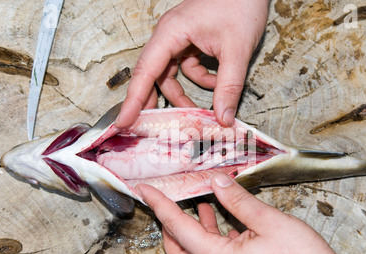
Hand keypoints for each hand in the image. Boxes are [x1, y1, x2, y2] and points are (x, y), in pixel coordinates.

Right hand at [115, 0, 269, 127]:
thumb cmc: (241, 4)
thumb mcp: (237, 50)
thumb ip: (229, 87)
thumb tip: (223, 119)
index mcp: (171, 33)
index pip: (145, 72)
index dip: (133, 100)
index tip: (124, 122)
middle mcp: (170, 36)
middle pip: (153, 75)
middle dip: (154, 101)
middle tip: (153, 128)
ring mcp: (180, 38)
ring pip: (171, 74)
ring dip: (183, 95)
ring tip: (197, 114)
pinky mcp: (192, 41)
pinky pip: (188, 67)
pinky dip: (201, 80)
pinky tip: (217, 84)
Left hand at [136, 173, 346, 253]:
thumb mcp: (269, 222)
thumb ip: (239, 201)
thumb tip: (218, 182)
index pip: (178, 228)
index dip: (161, 206)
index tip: (146, 191)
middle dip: (169, 229)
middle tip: (168, 206)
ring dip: (193, 233)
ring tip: (201, 207)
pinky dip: (213, 240)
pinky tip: (226, 224)